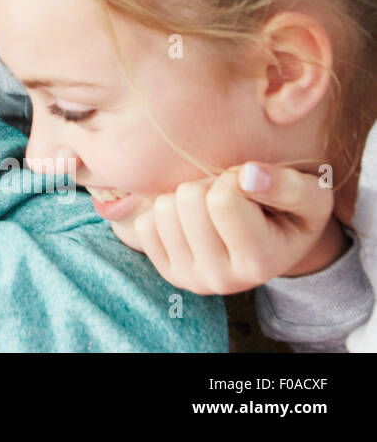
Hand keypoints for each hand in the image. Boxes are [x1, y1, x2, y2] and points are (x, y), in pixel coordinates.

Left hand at [133, 162, 344, 294]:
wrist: (272, 242)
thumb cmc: (291, 212)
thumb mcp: (311, 195)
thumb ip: (287, 185)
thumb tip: (248, 175)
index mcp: (259, 264)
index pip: (223, 200)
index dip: (235, 179)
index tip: (251, 189)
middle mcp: (221, 280)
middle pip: (189, 200)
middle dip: (209, 186)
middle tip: (232, 199)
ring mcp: (188, 279)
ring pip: (164, 208)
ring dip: (187, 196)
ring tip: (213, 210)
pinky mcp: (165, 270)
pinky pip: (144, 223)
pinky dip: (165, 210)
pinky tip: (191, 220)